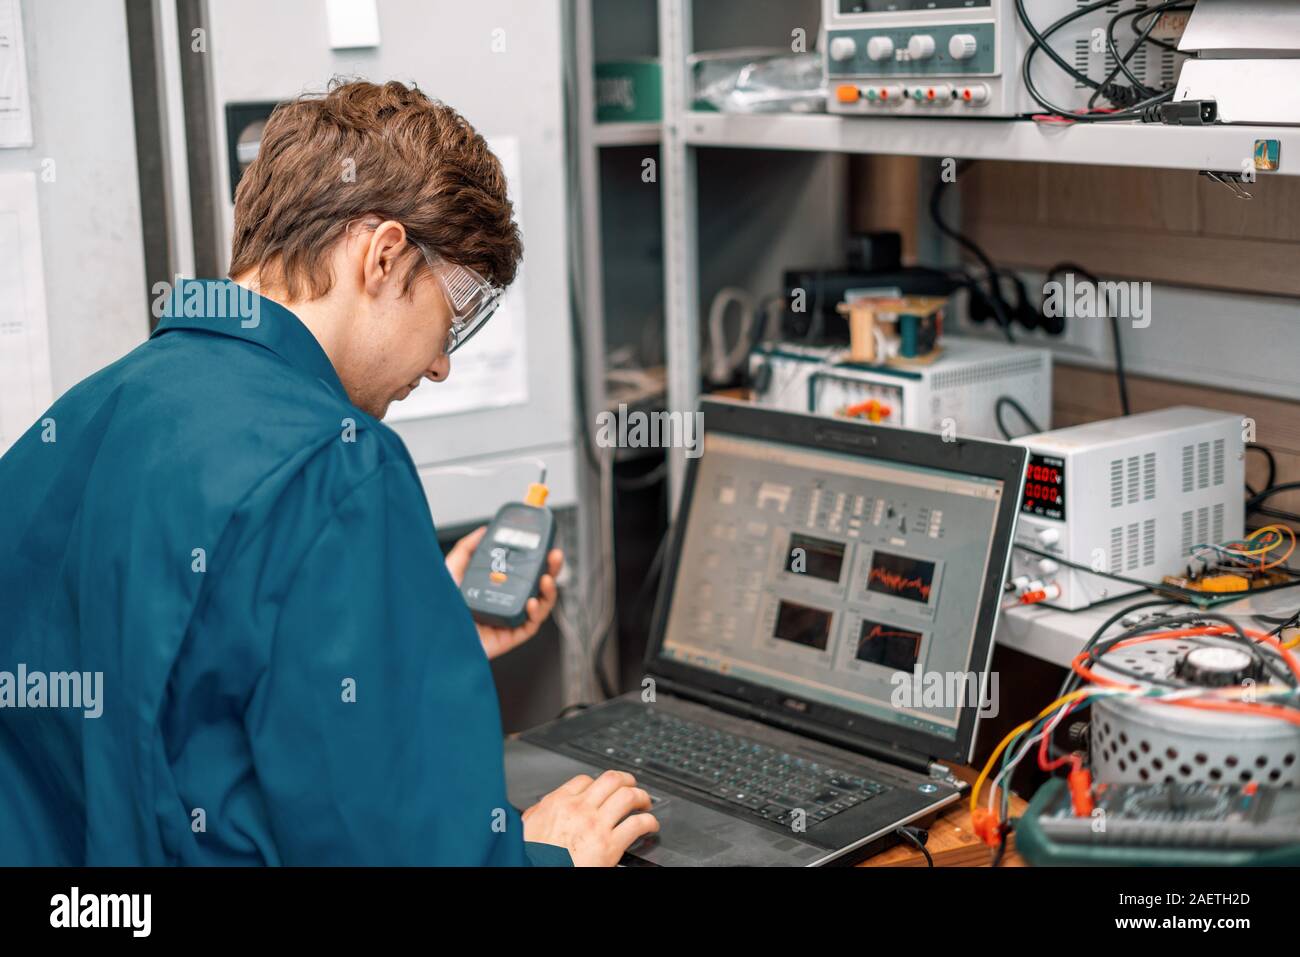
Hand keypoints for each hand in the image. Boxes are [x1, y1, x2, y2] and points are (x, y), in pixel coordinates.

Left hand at [444, 525, 563, 659]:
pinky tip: (532, 602)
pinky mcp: (509, 638)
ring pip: (539, 606)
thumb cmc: (438, 607)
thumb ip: (467, 548)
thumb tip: (483, 530)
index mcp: (495, 587)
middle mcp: (504, 602)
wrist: (432, 634)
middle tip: (554, 555)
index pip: (523, 571)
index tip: (544, 543)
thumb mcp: (451, 569)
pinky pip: (530, 626)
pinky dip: (536, 613)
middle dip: (550, 570)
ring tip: (546, 579)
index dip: (537, 558)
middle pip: (537, 586)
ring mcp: (508, 621)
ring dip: (548, 591)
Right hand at [522, 770, 658, 866]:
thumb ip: (539, 813)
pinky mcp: (610, 845)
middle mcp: (579, 809)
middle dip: (627, 780)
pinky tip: (651, 826)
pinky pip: (637, 824)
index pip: (585, 780)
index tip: (604, 789)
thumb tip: (542, 808)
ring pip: (628, 796)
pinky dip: (649, 822)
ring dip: (642, 797)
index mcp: (558, 803)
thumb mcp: (526, 829)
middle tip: (632, 786)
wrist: (535, 872)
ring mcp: (596, 825)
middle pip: (611, 780)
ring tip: (645, 803)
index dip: (598, 783)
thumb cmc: (532, 858)